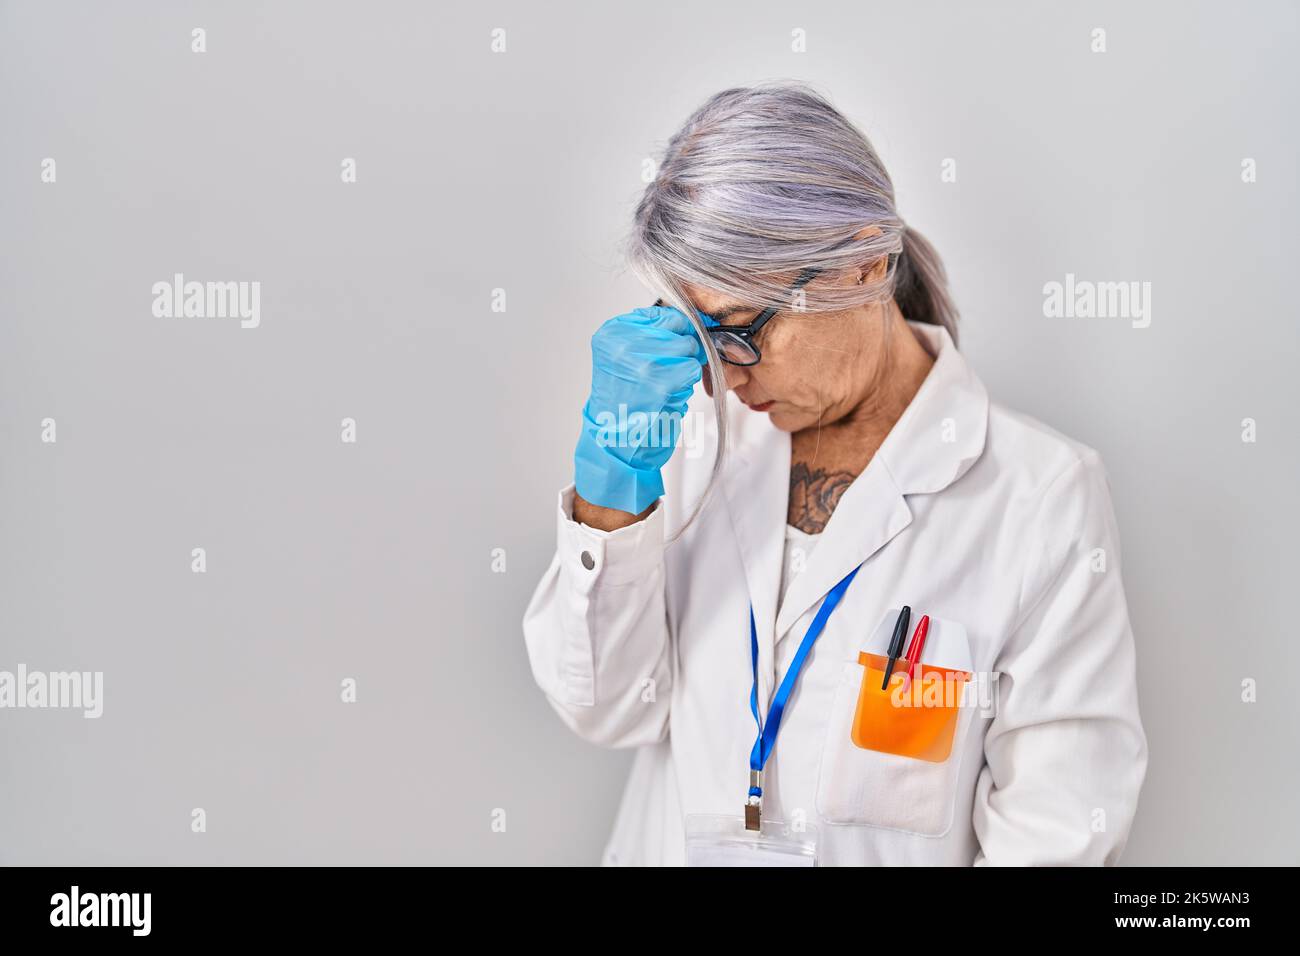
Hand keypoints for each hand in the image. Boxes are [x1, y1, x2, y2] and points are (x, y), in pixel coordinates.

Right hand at [573, 304, 710, 514]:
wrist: (615, 443)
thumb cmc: (624, 401)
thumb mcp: (621, 357)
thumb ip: (647, 334)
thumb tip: (683, 319)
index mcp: (611, 333)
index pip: (662, 313)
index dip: (676, 330)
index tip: (671, 346)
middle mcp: (623, 343)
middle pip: (679, 329)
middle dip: (682, 350)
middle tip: (669, 370)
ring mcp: (643, 362)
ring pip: (689, 349)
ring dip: (686, 367)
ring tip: (666, 384)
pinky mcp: (662, 384)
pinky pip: (692, 370)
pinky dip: (687, 383)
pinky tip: (670, 394)